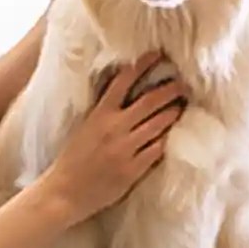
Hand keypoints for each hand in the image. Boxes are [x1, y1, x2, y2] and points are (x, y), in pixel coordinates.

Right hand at [40, 52, 185, 223]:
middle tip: (182, 83)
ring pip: (159, 124)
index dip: (142, 65)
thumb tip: (125, 94)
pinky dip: (167, 140)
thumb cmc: (73, 159)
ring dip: (174, 112)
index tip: (157, 55)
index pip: (123, 82)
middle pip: (150, 101)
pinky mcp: (133, 170)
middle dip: (170, 89)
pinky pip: (157, 150)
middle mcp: (114, 128)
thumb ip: (105, 111)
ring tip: (183, 105)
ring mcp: (125, 149)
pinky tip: (175, 134)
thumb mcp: (85, 127)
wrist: (65, 192)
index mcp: (99, 115)